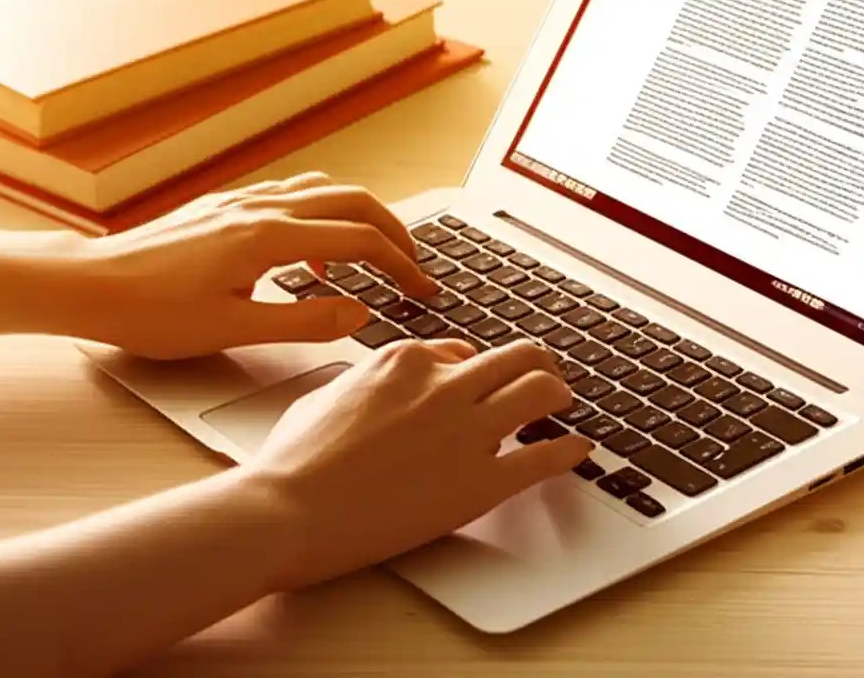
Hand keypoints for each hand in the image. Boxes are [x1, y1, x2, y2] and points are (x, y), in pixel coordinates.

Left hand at [79, 172, 435, 358]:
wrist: (89, 284)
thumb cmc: (151, 311)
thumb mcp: (235, 330)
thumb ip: (306, 323)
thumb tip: (360, 314)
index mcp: (270, 238)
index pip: (360, 241)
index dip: (401, 265)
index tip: (421, 289)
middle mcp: (261, 209)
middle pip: (353, 201)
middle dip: (395, 231)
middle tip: (413, 265)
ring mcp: (242, 203)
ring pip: (324, 191)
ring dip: (359, 218)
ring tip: (373, 258)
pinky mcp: (226, 208)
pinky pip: (293, 197)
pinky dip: (323, 218)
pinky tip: (311, 257)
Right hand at [247, 337, 591, 590]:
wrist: (285, 512)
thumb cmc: (291, 463)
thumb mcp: (325, 395)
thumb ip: (367, 383)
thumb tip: (382, 385)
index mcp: (405, 361)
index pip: (463, 352)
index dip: (477, 372)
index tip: (483, 387)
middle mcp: (442, 385)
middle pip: (518, 356)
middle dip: (537, 366)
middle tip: (545, 381)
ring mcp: (466, 431)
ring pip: (542, 390)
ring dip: (559, 397)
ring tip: (564, 407)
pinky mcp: (480, 482)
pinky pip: (546, 456)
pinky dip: (569, 451)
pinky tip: (578, 450)